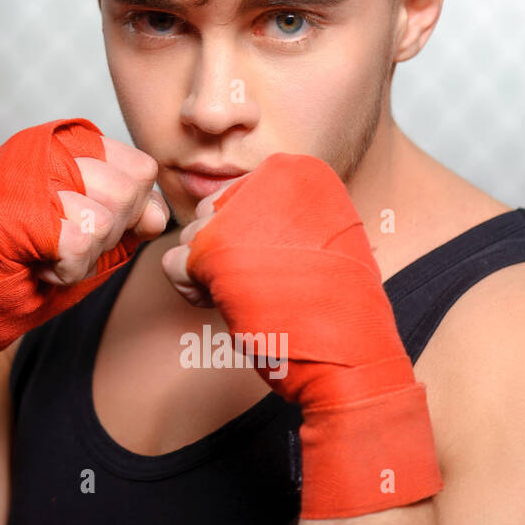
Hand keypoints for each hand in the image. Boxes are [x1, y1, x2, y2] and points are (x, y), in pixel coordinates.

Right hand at [0, 119, 168, 440]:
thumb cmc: (27, 268)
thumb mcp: (91, 235)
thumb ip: (129, 215)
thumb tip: (157, 213)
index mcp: (58, 141)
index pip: (138, 166)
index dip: (133, 211)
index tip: (91, 230)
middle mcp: (39, 146)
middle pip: (129, 189)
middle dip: (110, 235)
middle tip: (64, 245)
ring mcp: (24, 174)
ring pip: (107, 217)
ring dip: (86, 255)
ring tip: (48, 255)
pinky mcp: (15, 209)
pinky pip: (80, 244)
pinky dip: (67, 271)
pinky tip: (37, 268)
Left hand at [175, 152, 441, 518]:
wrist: (351, 355)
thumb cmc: (337, 304)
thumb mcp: (319, 234)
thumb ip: (275, 211)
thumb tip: (221, 209)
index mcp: (301, 169)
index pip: (241, 192)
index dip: (246, 232)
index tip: (271, 262)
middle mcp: (270, 177)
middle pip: (212, 210)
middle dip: (223, 249)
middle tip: (257, 283)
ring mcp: (238, 212)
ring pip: (191, 235)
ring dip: (208, 271)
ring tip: (248, 296)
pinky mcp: (212, 250)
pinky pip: (173, 263)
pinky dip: (189, 290)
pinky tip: (224, 306)